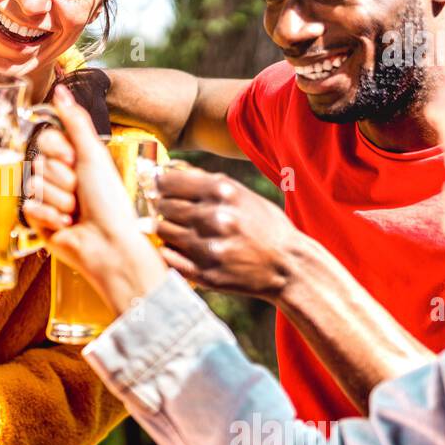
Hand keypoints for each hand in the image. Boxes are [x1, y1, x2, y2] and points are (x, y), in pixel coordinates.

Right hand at [22, 85, 166, 312]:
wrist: (107, 243)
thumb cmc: (108, 201)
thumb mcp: (93, 154)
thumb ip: (74, 122)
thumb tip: (61, 89)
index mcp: (73, 160)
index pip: (45, 140)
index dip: (58, 150)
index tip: (74, 160)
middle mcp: (59, 178)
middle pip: (38, 161)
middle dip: (62, 179)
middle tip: (80, 192)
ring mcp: (47, 199)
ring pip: (34, 184)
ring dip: (58, 199)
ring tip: (76, 212)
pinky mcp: (38, 221)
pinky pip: (29, 207)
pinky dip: (48, 216)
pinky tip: (64, 224)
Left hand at [153, 168, 303, 301]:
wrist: (288, 266)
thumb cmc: (265, 227)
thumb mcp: (242, 195)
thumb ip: (207, 183)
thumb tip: (168, 170)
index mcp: (222, 193)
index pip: (168, 181)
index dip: (158, 183)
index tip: (156, 186)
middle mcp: (212, 218)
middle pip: (163, 205)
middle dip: (161, 205)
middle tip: (163, 208)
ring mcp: (207, 248)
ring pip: (162, 231)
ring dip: (163, 228)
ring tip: (173, 228)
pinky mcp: (205, 273)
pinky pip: (168, 257)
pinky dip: (167, 250)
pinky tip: (175, 247)